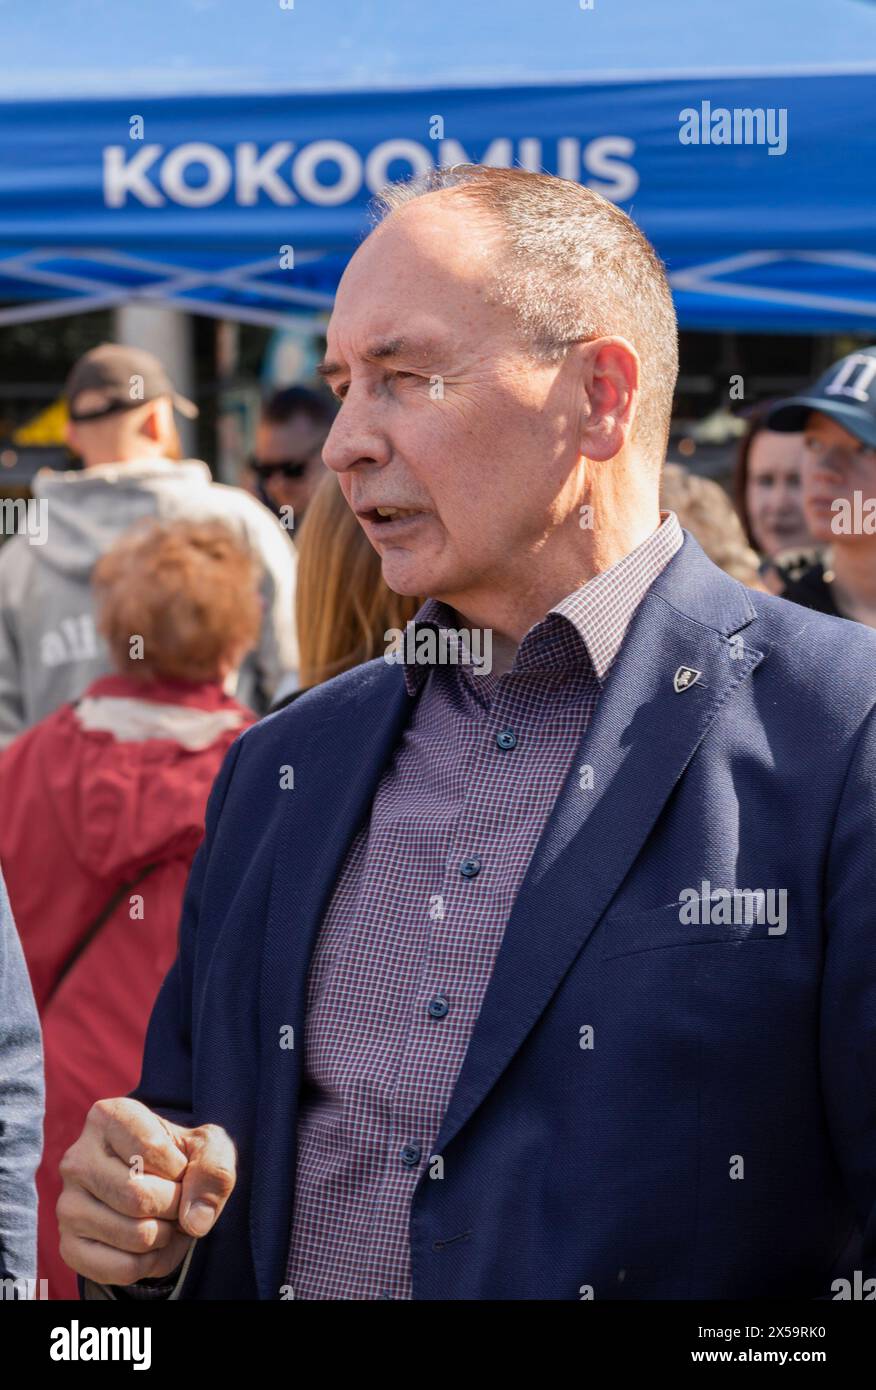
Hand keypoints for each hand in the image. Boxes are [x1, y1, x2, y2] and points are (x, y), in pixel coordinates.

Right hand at [57, 1097, 236, 1285]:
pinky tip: (151, 1243)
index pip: (151, 1150)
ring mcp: (67, 1204)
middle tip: (177, 1200)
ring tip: (165, 1219)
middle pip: (139, 1197)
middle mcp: (78, 1158)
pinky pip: (123, 1269)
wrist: (159, 1189)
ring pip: (135, 1235)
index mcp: (107, 1117)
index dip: (179, 1168)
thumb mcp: (209, 1148)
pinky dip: (152, 1263)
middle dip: (175, 1206)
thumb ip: (214, 1169)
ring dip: (167, 1235)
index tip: (178, 1167)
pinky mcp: (69, 1246)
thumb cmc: (182, 1159)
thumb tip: (194, 1220)